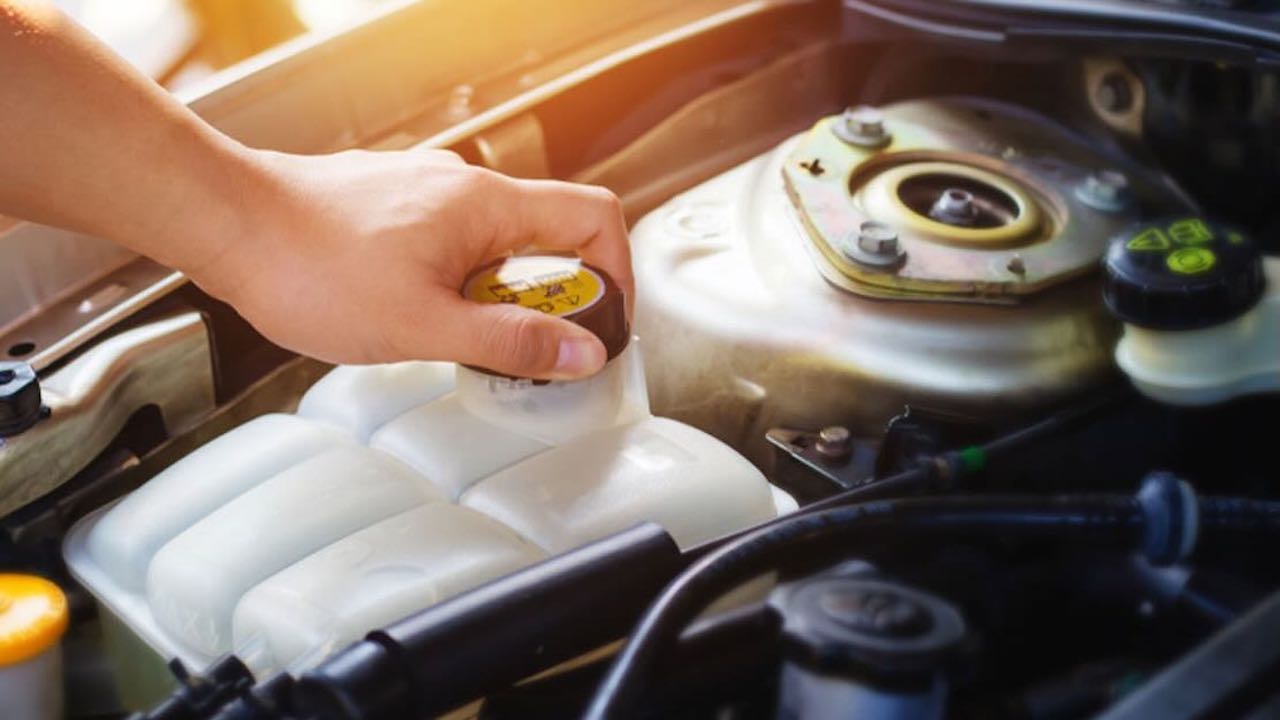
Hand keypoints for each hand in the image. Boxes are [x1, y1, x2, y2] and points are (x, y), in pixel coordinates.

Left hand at [188, 148, 632, 379]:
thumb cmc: (310, 266)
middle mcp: (464, 189)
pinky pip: (457, 244)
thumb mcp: (423, 325)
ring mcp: (428, 193)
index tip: (601, 325)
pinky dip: (461, 283)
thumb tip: (581, 351)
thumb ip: (510, 342)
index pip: (595, 219)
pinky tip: (418, 315)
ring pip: (499, 246)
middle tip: (524, 350)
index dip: (616, 275)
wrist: (227, 222)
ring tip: (458, 337)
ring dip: (501, 296)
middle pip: (551, 237)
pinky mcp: (397, 207)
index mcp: (487, 207)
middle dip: (551, 300)